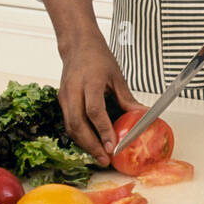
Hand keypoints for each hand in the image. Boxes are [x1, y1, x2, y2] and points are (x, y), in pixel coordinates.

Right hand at [58, 36, 140, 166]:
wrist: (77, 45)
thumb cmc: (97, 57)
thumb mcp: (117, 76)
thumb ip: (127, 99)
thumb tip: (142, 116)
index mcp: (91, 81)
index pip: (95, 110)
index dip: (103, 130)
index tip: (112, 145)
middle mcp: (74, 90)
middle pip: (78, 124)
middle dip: (92, 145)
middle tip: (105, 159)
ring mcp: (65, 96)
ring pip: (70, 127)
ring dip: (84, 144)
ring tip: (100, 156)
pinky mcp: (61, 101)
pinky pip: (68, 123)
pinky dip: (79, 136)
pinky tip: (91, 144)